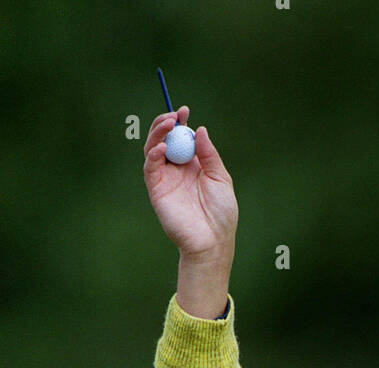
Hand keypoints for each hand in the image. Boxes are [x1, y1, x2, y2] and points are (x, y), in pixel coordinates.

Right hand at [143, 107, 237, 262]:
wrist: (212, 240)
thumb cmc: (221, 213)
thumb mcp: (220, 177)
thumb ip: (209, 154)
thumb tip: (199, 130)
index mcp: (194, 166)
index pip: (182, 138)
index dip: (181, 123)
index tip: (185, 111)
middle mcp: (177, 170)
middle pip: (164, 139)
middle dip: (165, 123)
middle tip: (173, 115)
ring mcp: (165, 179)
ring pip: (153, 148)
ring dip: (157, 133)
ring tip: (167, 124)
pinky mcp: (156, 189)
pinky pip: (150, 167)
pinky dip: (153, 153)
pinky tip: (163, 147)